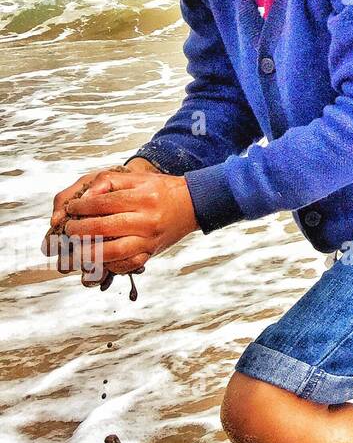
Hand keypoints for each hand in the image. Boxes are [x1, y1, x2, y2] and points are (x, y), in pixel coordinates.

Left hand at [43, 167, 196, 286]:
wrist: (193, 204)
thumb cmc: (161, 190)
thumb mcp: (138, 178)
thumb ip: (109, 183)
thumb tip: (84, 197)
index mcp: (144, 197)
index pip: (104, 203)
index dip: (82, 206)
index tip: (71, 208)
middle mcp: (148, 219)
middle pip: (105, 228)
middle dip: (80, 229)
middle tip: (69, 229)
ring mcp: (150, 239)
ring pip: (115, 251)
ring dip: (90, 252)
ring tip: (76, 248)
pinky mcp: (152, 252)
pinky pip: (128, 264)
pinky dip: (110, 265)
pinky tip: (98, 259)